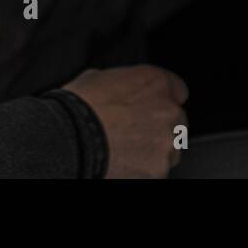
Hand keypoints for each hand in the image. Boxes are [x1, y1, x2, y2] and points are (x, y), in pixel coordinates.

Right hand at [61, 64, 188, 178]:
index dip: (161, 99)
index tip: (152, 106)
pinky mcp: (158, 169)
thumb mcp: (100, 78)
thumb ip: (123, 83)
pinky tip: (121, 161)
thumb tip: (118, 89)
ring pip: (169, 149)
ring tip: (123, 149)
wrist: (69, 138)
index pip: (178, 90)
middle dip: (158, 127)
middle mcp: (168, 110)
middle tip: (133, 131)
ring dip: (152, 150)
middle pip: (176, 122)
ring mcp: (166, 142)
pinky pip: (155, 169)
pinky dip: (142, 168)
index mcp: (156, 82)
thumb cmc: (79, 106)